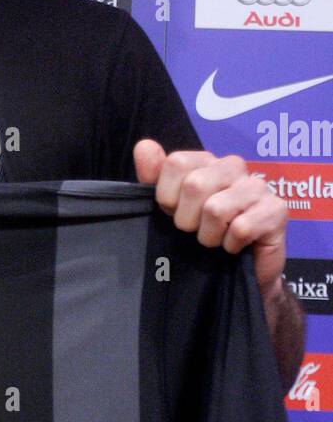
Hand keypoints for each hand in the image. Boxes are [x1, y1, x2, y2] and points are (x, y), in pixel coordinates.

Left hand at [133, 139, 287, 298]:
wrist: (236, 275)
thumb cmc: (202, 235)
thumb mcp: (170, 207)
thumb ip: (153, 176)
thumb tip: (144, 146)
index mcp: (206, 161)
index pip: (176, 162)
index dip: (167, 196)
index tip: (174, 212)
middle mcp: (234, 167)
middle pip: (195, 185)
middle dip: (187, 220)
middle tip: (196, 230)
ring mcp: (258, 187)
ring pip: (216, 209)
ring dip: (209, 236)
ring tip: (216, 239)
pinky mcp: (276, 210)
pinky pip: (241, 228)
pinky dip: (231, 245)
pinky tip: (236, 246)